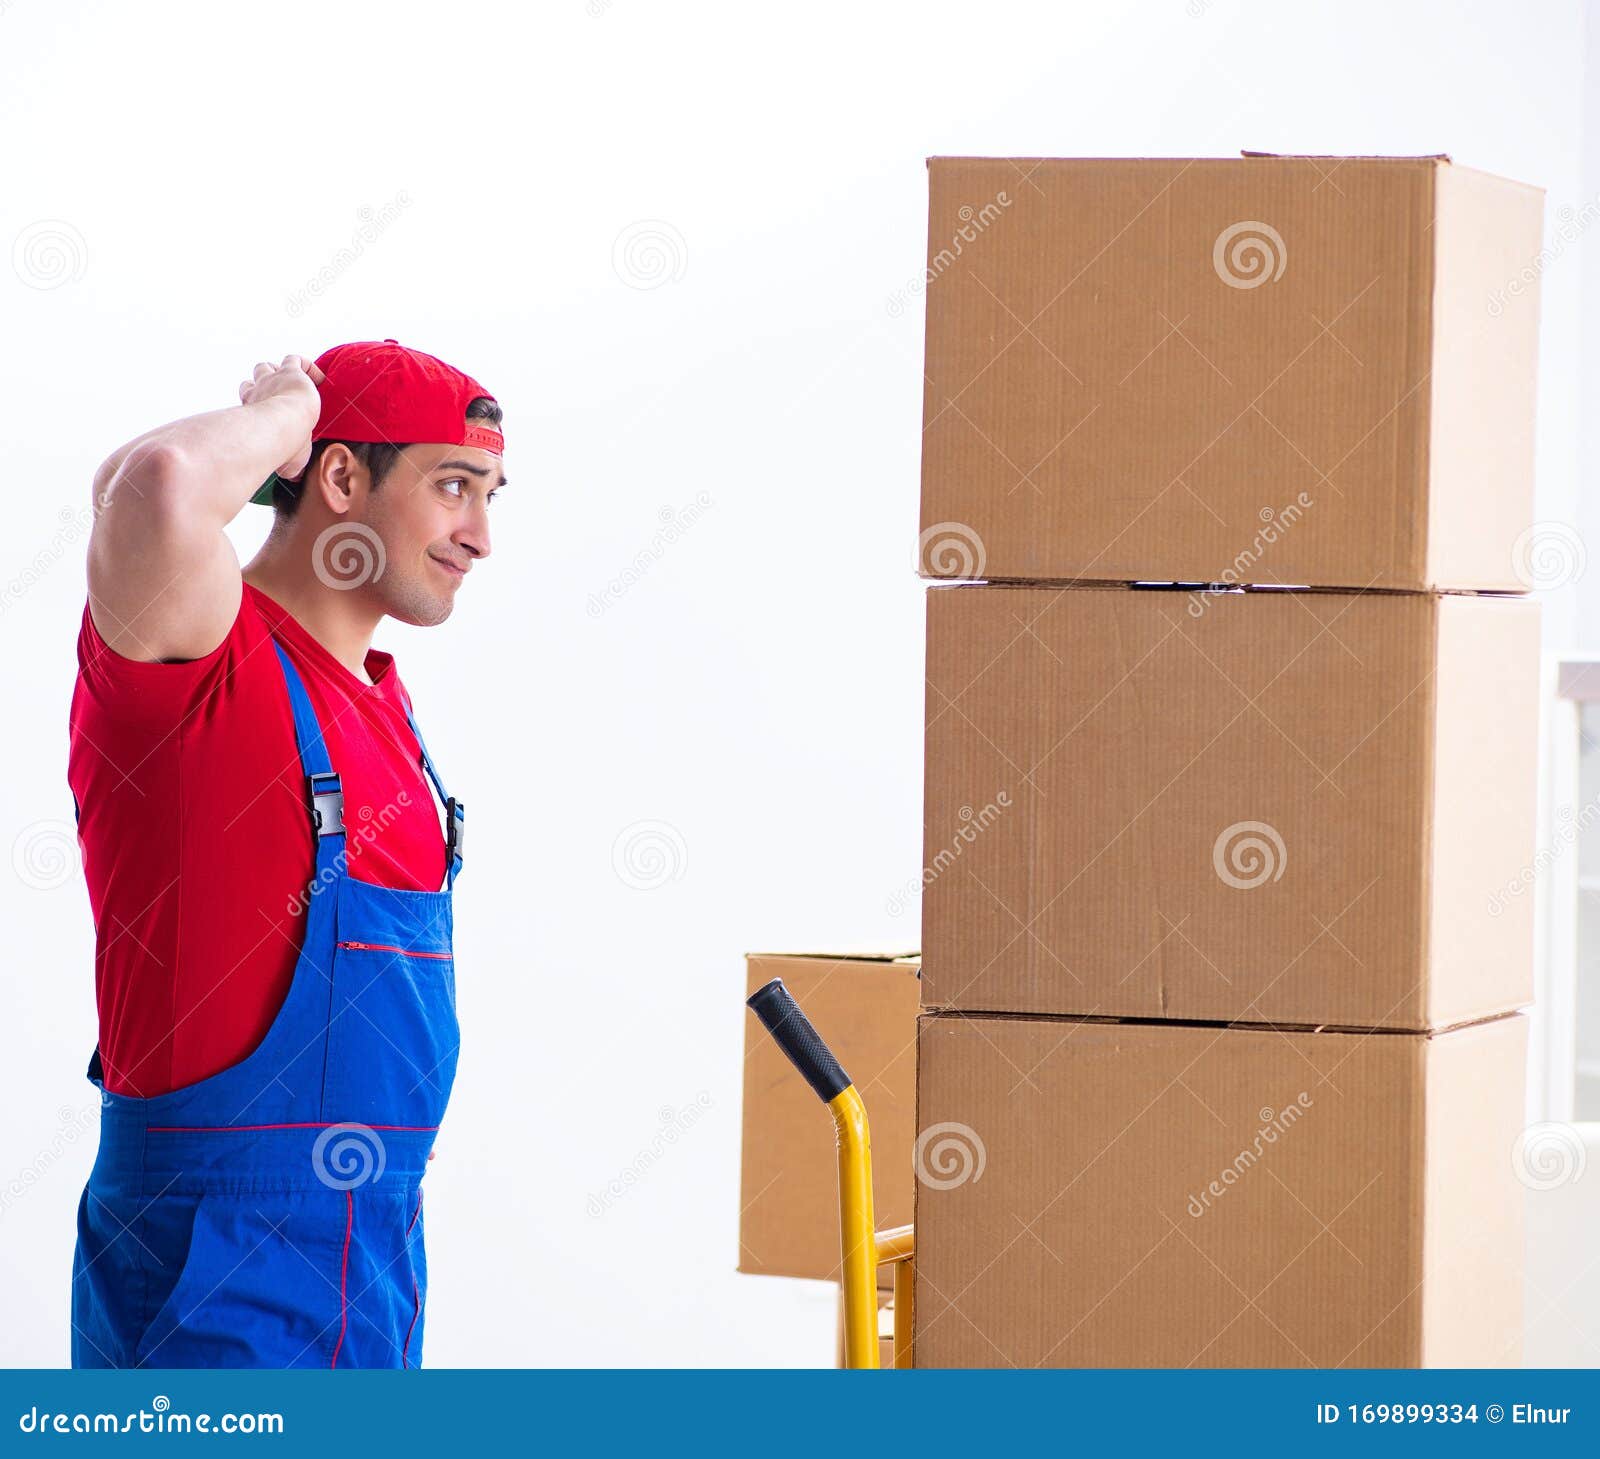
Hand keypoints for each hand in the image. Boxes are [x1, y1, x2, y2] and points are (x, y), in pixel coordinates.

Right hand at [238, 354, 324, 481]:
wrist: (285, 426)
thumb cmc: (281, 446)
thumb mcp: (286, 460)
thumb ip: (289, 467)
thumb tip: (293, 478)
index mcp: (252, 410)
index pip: (248, 397)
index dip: (258, 399)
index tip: (271, 410)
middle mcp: (257, 392)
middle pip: (254, 377)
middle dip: (265, 381)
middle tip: (281, 393)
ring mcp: (272, 380)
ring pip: (267, 366)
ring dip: (279, 370)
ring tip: (295, 382)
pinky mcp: (290, 373)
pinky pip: (295, 360)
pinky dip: (306, 366)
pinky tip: (318, 378)